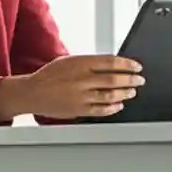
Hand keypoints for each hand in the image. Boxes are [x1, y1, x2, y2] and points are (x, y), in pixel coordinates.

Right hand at [0, 55, 143, 119]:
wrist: (32, 92)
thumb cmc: (50, 75)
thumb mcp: (69, 61)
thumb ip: (89, 63)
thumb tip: (112, 64)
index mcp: (80, 63)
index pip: (111, 62)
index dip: (127, 64)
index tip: (137, 66)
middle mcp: (82, 79)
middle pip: (114, 79)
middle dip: (131, 80)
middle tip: (139, 80)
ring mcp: (81, 96)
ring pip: (110, 95)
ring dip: (125, 94)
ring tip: (131, 92)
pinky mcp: (79, 110)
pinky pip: (101, 110)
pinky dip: (113, 107)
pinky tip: (119, 105)